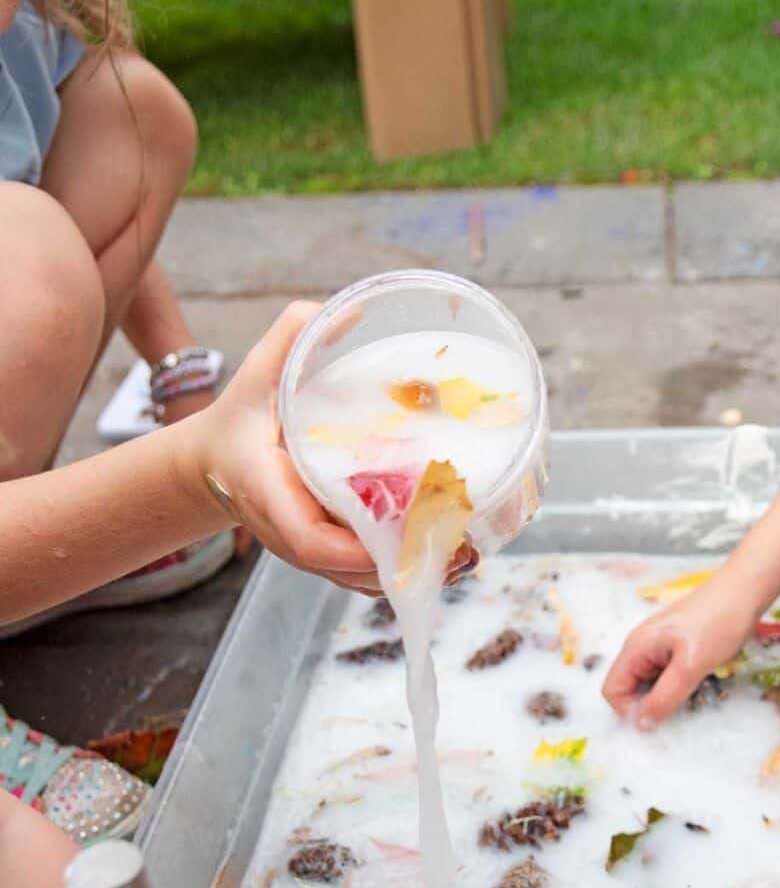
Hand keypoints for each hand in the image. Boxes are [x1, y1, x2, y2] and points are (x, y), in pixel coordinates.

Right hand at [189, 303, 476, 595]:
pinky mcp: (322, 556)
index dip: (353, 550)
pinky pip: (360, 574)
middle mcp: (287, 534)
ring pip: (358, 579)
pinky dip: (397, 569)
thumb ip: (291, 339)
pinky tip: (440, 551)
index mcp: (268, 493)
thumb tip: (350, 308)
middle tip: (455, 536)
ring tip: (460, 548)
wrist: (210, 464)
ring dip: (406, 571)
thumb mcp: (256, 374)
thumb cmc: (237, 419)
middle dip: (399, 562)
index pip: (310, 541)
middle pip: (347, 569)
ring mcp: (305, 553)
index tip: (395, 539)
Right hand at [602, 573, 758, 727]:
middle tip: (681, 708)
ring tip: (694, 692)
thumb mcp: (691, 665)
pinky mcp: (674, 647)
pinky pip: (665, 675)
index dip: (629, 711)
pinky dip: (677, 685)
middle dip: (649, 704)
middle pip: (630, 688)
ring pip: (650, 683)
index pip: (613, 690)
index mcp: (636, 648)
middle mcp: (641, 647)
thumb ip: (664, 696)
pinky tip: (699, 682)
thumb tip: (641, 723)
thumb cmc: (718, 623)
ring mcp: (657, 646)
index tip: (658, 722)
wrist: (745, 591)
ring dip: (666, 696)